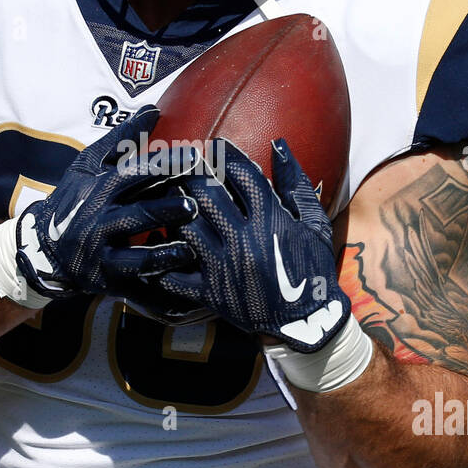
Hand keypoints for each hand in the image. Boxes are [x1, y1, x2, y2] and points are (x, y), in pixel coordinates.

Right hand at [14, 106, 194, 300]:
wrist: (43, 249)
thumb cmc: (74, 200)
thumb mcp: (88, 166)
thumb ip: (121, 139)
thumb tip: (153, 109)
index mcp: (98, 189)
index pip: (133, 174)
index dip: (163, 165)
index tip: (194, 156)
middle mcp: (98, 222)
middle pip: (135, 214)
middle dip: (165, 209)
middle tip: (195, 204)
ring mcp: (101, 255)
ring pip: (135, 256)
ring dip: (163, 253)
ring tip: (191, 248)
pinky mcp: (107, 281)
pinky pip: (134, 284)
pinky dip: (156, 285)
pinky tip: (180, 281)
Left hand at [125, 138, 350, 350]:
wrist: (308, 322)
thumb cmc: (312, 268)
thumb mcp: (314, 223)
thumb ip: (296, 183)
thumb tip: (278, 145)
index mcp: (271, 219)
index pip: (241, 173)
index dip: (224, 153)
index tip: (215, 145)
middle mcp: (244, 239)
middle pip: (205, 193)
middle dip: (191, 172)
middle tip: (182, 161)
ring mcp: (223, 267)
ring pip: (185, 226)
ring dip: (173, 206)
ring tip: (166, 192)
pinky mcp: (210, 292)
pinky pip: (176, 274)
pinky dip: (160, 257)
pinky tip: (153, 239)